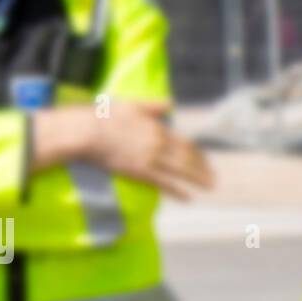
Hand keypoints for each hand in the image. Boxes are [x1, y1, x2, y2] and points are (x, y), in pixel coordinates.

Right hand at [85, 101, 214, 200]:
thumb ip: (154, 106)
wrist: (87, 131)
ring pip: (181, 170)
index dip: (198, 154)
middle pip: (188, 158)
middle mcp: (158, 143)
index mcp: (158, 128)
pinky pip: (164, 183)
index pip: (185, 143)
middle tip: (213, 179)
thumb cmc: (106, 116)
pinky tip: (188, 197)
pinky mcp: (140, 171)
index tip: (206, 162)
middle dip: (203, 169)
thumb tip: (171, 103)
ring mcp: (150, 158)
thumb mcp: (133, 105)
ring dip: (197, 179)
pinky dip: (177, 191)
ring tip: (209, 186)